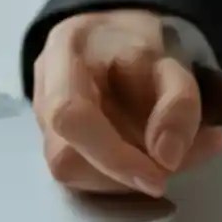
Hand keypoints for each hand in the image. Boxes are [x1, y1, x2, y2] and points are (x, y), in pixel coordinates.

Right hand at [32, 9, 221, 196]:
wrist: (120, 42)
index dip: (113, 156)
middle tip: (177, 159)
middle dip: (125, 171)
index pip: (70, 115)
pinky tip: (149, 159)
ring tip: (169, 154)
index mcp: (63, 55)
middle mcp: (42, 94)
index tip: (158, 180)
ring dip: (127, 178)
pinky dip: (124, 177)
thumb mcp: (175, 62)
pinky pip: (86, 177)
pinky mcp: (57, 147)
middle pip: (67, 157)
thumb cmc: (145, 48)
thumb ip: (179, 104)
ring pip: (77, 174)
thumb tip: (167, 159)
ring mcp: (43, 125)